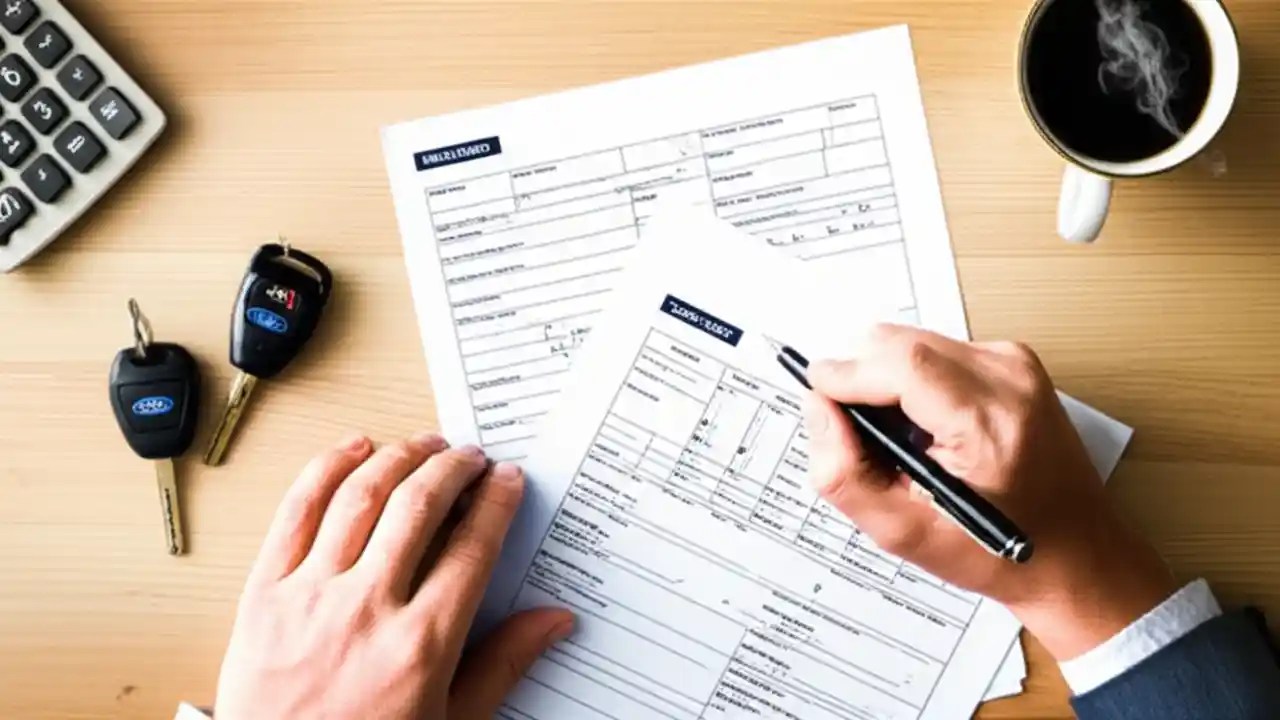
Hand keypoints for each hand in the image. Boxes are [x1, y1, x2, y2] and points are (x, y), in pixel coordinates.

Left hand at [214, 433, 573, 719]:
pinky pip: (295, 512)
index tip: (506, 481)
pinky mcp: (263, 594)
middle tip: (470, 457)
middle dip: (453, 468)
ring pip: (360, 495)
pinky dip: (326, 469)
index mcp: (420, 646)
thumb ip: (503, 664)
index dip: (495, 502)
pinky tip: (352, 450)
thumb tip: (554, 621)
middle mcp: (365, 611)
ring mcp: (310, 597)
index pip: (471, 548)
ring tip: (423, 446)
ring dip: (398, 457)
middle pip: (418, 506)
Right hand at [803, 325, 1175, 659]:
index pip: (897, 362)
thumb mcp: (901, 532)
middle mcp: (1009, 380)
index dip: (844, 374)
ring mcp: (1016, 364)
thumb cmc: (1000, 551)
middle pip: (898, 341)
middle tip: (862, 436)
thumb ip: (843, 471)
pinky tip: (927, 428)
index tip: (817, 396)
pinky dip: (913, 380)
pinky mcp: (1015, 360)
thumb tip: (819, 408)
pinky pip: (936, 349)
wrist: (1076, 554)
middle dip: (861, 379)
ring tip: (900, 439)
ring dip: (886, 380)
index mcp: (988, 425)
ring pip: (911, 341)